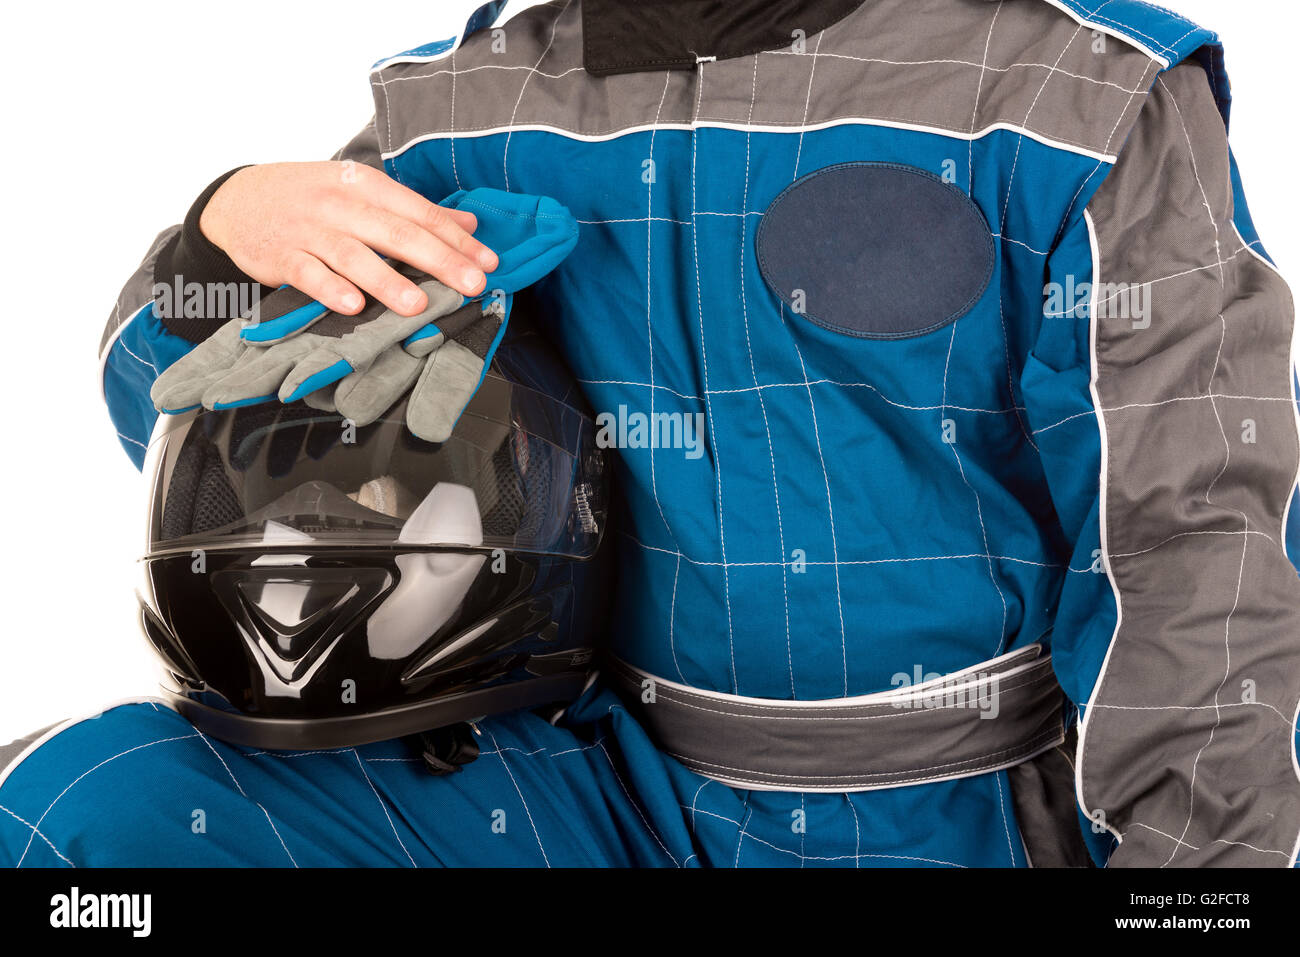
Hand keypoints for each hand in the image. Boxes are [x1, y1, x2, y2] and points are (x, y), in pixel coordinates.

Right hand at [198, 161, 498, 315]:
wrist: (238, 198)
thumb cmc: (312, 198)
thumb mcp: (361, 191)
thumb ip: (414, 210)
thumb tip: (468, 225)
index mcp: (365, 184)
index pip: (420, 212)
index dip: (456, 239)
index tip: (489, 263)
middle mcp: (340, 203)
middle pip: (396, 233)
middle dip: (438, 260)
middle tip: (471, 284)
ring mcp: (309, 230)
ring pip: (354, 255)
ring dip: (388, 281)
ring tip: (418, 305)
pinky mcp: (281, 255)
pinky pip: (308, 274)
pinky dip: (330, 290)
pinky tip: (352, 306)